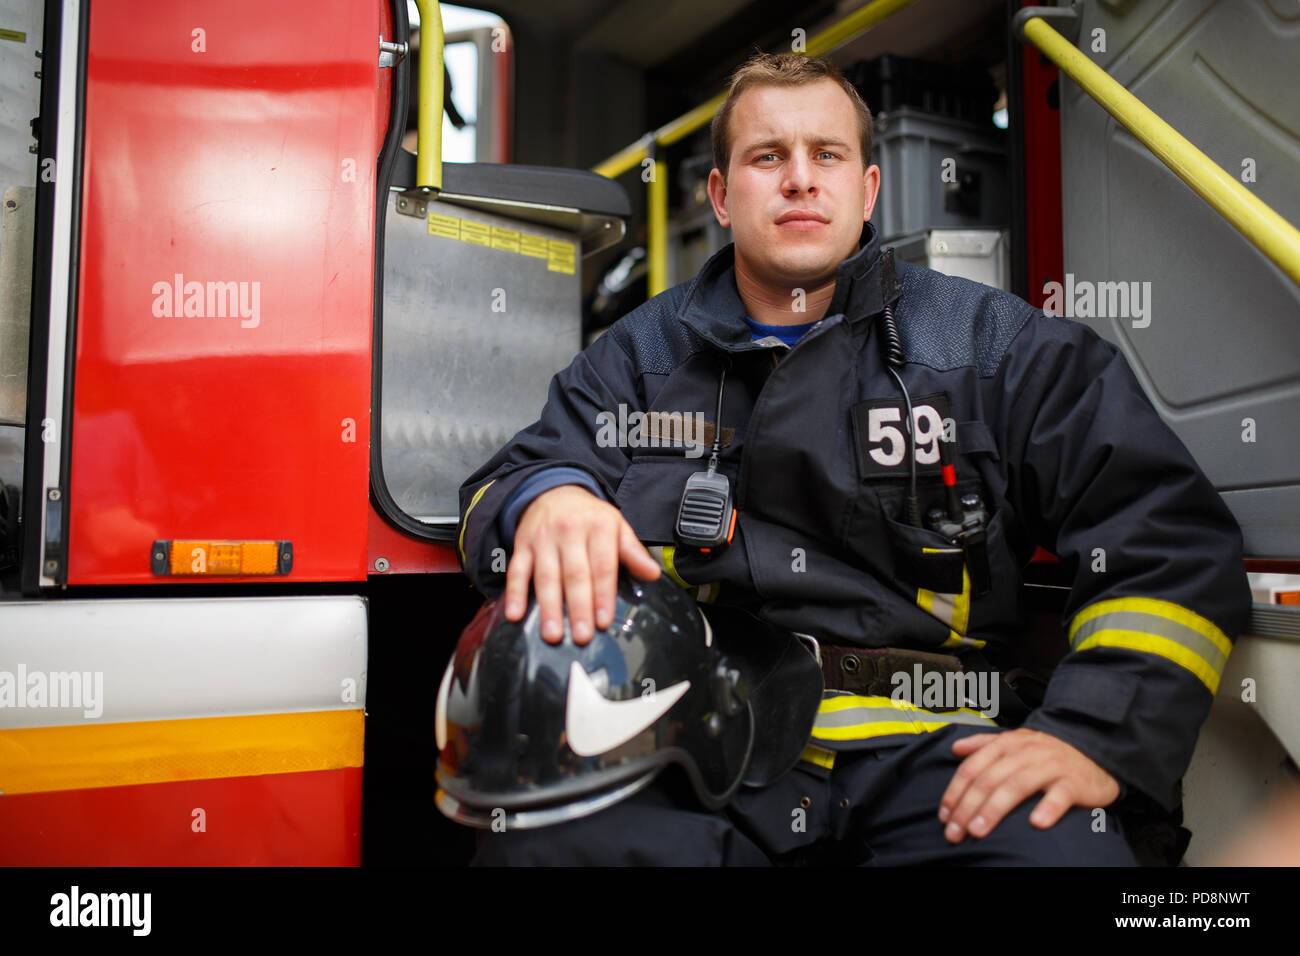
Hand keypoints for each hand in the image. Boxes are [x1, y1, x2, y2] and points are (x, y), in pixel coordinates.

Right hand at [503, 485, 660, 645]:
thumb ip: (632, 552)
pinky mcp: (523, 545)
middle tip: (582, 636)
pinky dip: (515, 593)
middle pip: (574, 574)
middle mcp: (569, 531)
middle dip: (578, 607)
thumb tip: (653, 574)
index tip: (604, 620)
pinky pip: (517, 570)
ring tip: (552, 634)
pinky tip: (515, 614)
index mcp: (598, 527)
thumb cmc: (589, 516)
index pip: (602, 566)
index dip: (603, 595)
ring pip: (546, 576)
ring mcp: (543, 538)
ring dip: (549, 607)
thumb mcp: (616, 526)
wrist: (553, 490)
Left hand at [937, 728, 1119, 842]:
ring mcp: (1049, 766)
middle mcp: (1025, 752)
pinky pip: (1059, 795)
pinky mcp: (1073, 782)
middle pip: (989, 779)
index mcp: (1007, 744)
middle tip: (955, 832)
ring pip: (1016, 786)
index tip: (945, 815)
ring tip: (978, 831)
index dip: (955, 792)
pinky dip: (1047, 808)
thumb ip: (984, 744)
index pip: (973, 767)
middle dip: (967, 807)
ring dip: (994, 809)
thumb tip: (955, 748)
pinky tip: (1036, 824)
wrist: (1093, 748)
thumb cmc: (1048, 751)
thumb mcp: (1015, 741)